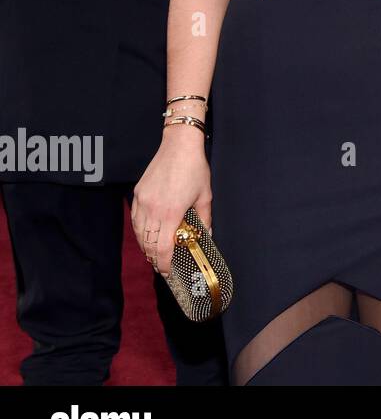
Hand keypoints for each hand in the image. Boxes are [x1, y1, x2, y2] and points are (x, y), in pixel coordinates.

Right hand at [132, 129, 210, 277]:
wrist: (179, 146)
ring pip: (139, 233)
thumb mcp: (205, 196)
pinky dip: (140, 230)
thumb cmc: (194, 168)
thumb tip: (207, 235)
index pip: (163, 248)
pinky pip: (135, 219)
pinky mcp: (137, 194)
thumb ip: (205, 218)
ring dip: (146, 245)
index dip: (163, 263)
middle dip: (154, 258)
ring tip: (154, 252)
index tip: (166, 271)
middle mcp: (153, 210)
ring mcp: (142, 202)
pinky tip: (147, 234)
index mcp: (171, 213)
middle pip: (148, 244)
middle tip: (161, 264)